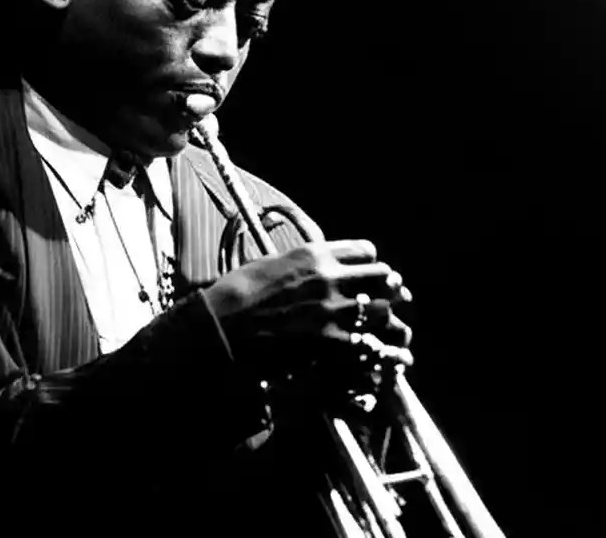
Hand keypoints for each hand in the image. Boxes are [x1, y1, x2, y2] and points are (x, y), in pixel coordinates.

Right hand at [202, 239, 413, 378]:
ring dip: (387, 319)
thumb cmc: (238, 296)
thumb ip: (305, 261)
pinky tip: (374, 354)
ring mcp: (334, 312)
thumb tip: (324, 263)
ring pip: (386, 310)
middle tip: (385, 300)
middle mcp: (331, 279)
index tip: (368, 274)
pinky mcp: (332, 345)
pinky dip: (377, 349)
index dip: (370, 265)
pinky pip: (372, 344)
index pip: (367, 251)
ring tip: (385, 329)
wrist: (218, 329)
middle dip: (387, 289)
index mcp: (315, 255)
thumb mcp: (272, 263)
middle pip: (385, 277)